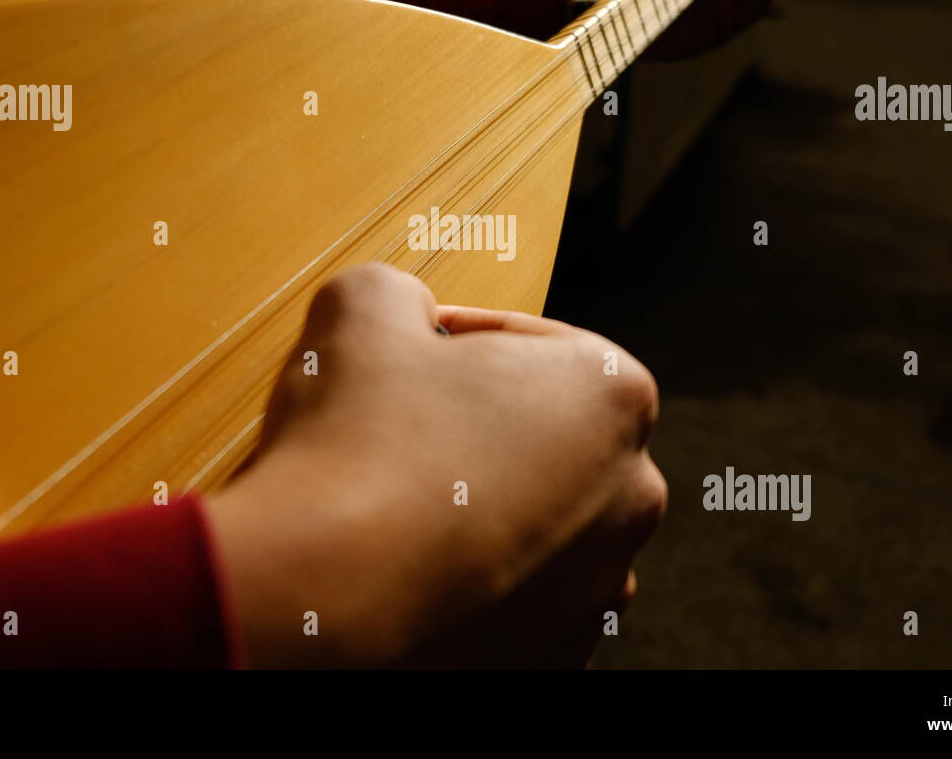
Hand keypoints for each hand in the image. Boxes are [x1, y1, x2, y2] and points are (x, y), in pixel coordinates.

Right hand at [203, 263, 665, 666]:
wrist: (320, 599)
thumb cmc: (356, 445)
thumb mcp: (363, 309)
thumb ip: (398, 291)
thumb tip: (399, 311)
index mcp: (612, 396)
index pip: (531, 344)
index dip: (458, 336)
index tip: (409, 349)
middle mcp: (631, 497)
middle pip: (545, 436)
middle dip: (479, 423)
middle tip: (400, 422)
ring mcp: (597, 588)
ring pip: (539, 524)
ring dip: (484, 506)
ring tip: (400, 504)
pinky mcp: (555, 659)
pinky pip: (519, 603)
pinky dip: (476, 584)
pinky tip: (411, 568)